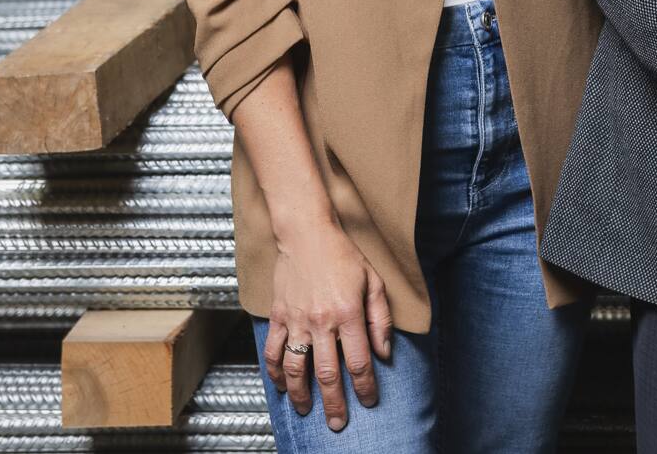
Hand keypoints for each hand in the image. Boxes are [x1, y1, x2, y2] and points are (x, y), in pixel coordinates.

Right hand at [264, 220, 393, 430]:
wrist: (307, 233)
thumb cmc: (344, 255)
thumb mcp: (374, 281)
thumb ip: (380, 319)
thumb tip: (384, 353)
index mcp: (348, 313)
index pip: (359, 361)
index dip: (364, 387)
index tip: (368, 401)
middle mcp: (321, 322)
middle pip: (327, 373)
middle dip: (334, 403)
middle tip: (338, 423)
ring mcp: (296, 320)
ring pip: (295, 368)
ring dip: (301, 394)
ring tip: (306, 410)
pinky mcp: (278, 316)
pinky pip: (273, 351)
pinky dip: (275, 373)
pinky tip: (281, 386)